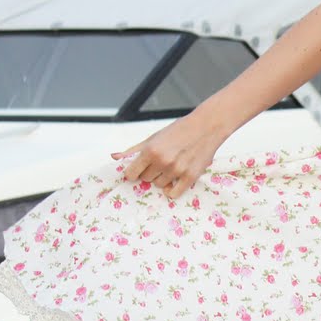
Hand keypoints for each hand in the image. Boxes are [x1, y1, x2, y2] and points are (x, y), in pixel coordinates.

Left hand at [109, 111, 226, 199]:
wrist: (206, 127)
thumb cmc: (179, 130)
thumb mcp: (153, 137)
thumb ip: (133, 149)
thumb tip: (114, 157)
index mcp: (151, 150)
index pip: (131, 173)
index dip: (132, 173)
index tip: (136, 171)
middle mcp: (163, 161)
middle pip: (146, 179)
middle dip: (150, 173)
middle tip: (159, 163)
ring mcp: (177, 171)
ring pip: (159, 185)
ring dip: (162, 179)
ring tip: (171, 166)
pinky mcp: (190, 177)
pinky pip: (173, 194)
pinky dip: (171, 190)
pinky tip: (174, 180)